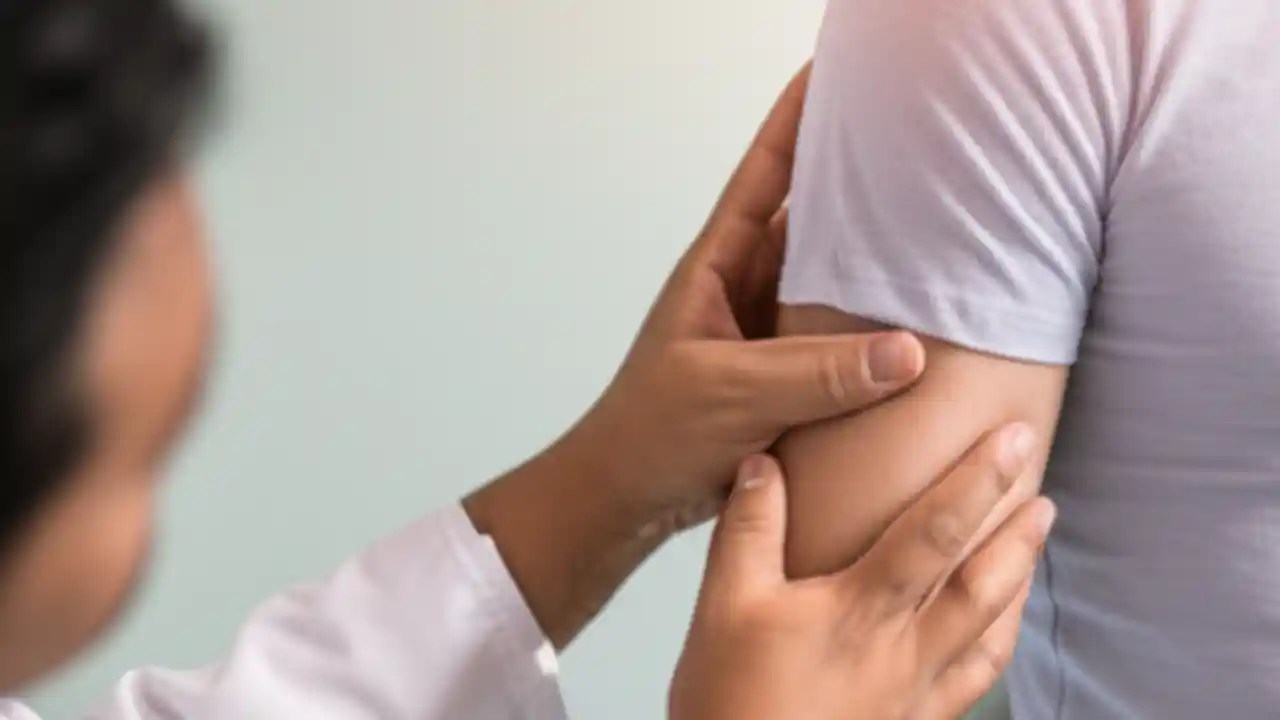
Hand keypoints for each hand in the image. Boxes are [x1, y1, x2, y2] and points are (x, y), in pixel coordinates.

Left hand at [465, 64, 924, 648]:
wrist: (629, 498)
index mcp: (717, 266)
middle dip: (856, 175)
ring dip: (875, 250)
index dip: (798, 118)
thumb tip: (910, 350)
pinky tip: (920, 315)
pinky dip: (874, 321)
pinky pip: (839, 330)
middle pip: (810, 213)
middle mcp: (746, 285)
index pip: (763, 172)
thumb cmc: (652, 434)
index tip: (836, 68)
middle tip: (919, 136)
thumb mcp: (729, 392)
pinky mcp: (788, 372)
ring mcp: (768, 327)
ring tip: (940, 215)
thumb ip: (814, 372)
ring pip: (831, 272)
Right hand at [670, 426, 1055, 719]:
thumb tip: (763, 464)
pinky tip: (1001, 630)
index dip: (978, 480)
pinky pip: (974, 681)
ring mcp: (914, 694)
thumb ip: (748, 530)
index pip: (933, 531)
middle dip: (1018, 532)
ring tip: (1036, 544)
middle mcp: (902, 650)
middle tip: (1045, 486)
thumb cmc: (731, 702)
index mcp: (860, 611)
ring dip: (1019, 582)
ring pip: (989, 634)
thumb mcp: (724, 607)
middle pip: (982, 583)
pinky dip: (998, 645)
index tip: (1011, 437)